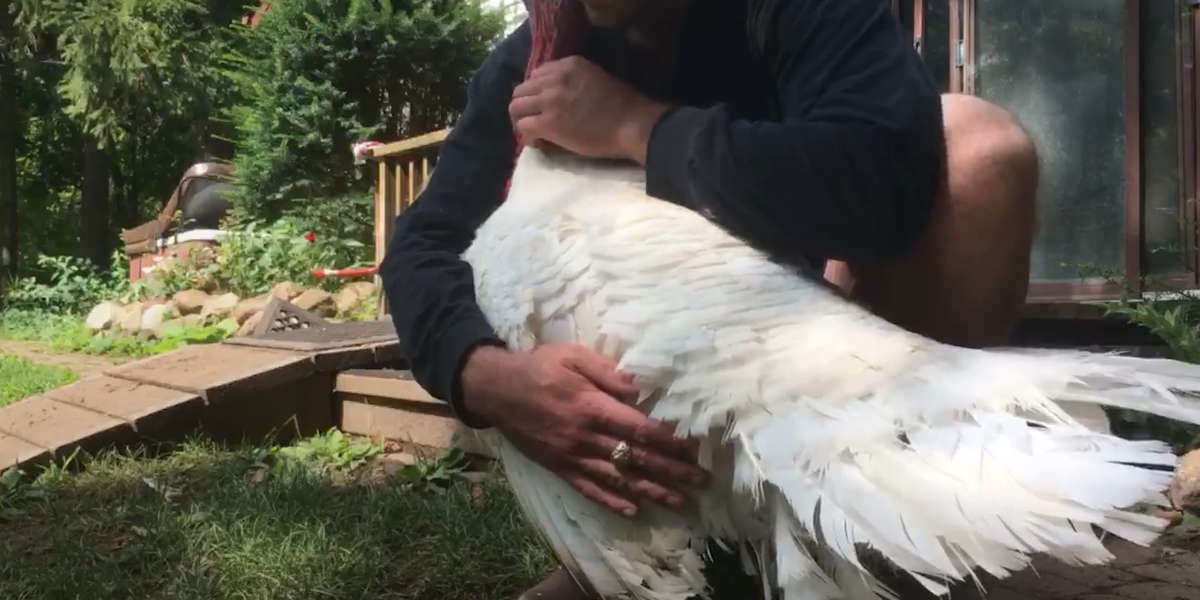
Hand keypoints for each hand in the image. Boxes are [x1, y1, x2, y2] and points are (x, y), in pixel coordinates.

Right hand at [460, 343, 709, 516]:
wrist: (495, 389)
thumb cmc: (539, 366)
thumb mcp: (574, 356)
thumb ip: (609, 372)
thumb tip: (642, 387)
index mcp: (592, 408)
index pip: (640, 429)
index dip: (670, 442)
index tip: (694, 449)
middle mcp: (586, 438)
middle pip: (636, 459)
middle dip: (672, 472)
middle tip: (702, 482)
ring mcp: (572, 457)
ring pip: (619, 479)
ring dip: (652, 492)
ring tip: (680, 502)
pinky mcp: (560, 468)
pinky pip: (590, 489)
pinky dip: (612, 502)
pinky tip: (634, 511)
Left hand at [509, 56, 671, 164]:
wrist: (633, 124)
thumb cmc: (623, 106)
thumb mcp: (596, 78)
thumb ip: (574, 81)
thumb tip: (559, 97)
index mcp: (569, 65)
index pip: (537, 75)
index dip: (537, 93)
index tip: (544, 106)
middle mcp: (555, 78)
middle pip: (521, 90)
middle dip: (525, 107)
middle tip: (534, 121)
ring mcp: (550, 100)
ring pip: (516, 108)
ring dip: (522, 121)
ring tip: (534, 132)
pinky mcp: (549, 123)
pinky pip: (523, 128)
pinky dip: (527, 136)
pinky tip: (540, 142)